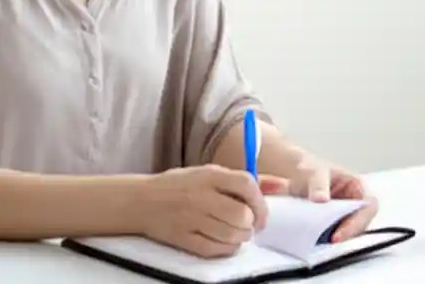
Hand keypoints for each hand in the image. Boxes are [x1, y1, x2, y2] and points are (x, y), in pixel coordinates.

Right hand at [141, 165, 269, 257]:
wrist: (141, 200)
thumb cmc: (181, 185)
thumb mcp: (209, 174)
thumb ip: (245, 181)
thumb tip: (283, 185)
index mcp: (209, 175)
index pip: (246, 184)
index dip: (261, 202)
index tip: (261, 213)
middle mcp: (201, 195)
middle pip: (241, 215)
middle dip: (251, 223)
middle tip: (248, 224)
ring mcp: (191, 218)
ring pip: (231, 234)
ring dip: (241, 237)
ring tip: (236, 232)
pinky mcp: (183, 238)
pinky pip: (215, 249)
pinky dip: (227, 248)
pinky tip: (224, 241)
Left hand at [258, 159, 378, 242]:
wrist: (296, 175)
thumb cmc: (310, 169)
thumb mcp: (314, 172)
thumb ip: (318, 184)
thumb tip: (322, 199)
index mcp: (357, 186)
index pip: (368, 206)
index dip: (358, 222)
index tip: (340, 233)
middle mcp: (355, 201)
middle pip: (361, 223)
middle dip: (347, 233)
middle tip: (330, 240)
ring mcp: (345, 213)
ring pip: (349, 231)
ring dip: (337, 237)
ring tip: (319, 238)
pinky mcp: (334, 223)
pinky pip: (335, 234)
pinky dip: (327, 238)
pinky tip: (315, 237)